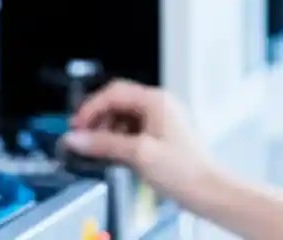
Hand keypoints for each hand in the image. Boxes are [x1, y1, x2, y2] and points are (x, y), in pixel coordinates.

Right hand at [60, 79, 216, 206]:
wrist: (206, 189)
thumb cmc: (185, 169)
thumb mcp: (138, 154)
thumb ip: (104, 144)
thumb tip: (77, 138)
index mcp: (156, 100)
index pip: (114, 93)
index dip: (91, 108)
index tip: (76, 126)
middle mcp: (159, 105)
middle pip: (117, 102)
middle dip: (97, 119)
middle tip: (82, 138)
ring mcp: (160, 120)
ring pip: (122, 117)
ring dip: (105, 130)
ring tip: (97, 149)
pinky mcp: (159, 135)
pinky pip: (131, 130)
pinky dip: (117, 139)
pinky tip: (111, 153)